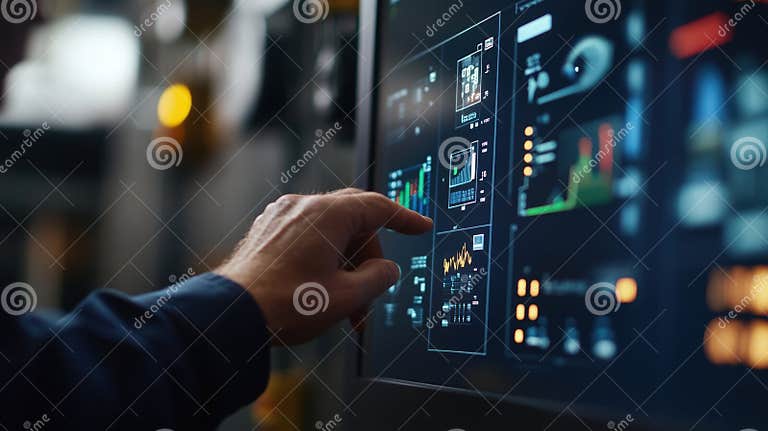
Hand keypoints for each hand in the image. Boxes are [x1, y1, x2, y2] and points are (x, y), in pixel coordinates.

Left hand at [215, 188, 432, 344]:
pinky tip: (321, 291)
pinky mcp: (267, 230)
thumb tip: (386, 269)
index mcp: (327, 215)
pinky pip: (307, 237)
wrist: (230, 314)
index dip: (405, 219)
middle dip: (368, 259)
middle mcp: (304, 207)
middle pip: (355, 223)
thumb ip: (378, 278)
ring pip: (330, 233)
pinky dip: (322, 259)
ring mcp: (281, 216)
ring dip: (344, 266)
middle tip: (373, 292)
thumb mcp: (347, 297)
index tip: (421, 227)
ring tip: (344, 307)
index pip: (378, 207)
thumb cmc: (285, 304)